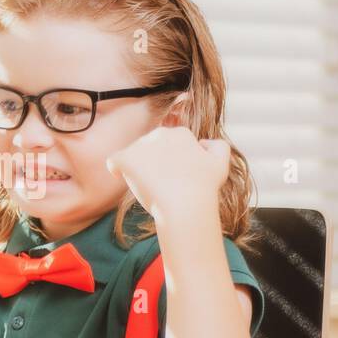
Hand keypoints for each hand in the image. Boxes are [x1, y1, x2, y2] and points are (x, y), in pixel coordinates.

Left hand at [105, 126, 230, 225]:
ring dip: (138, 168)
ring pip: (134, 155)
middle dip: (153, 162)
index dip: (170, 161)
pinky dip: (117, 169)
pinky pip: (115, 160)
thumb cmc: (204, 188)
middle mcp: (160, 133)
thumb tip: (203, 143)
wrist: (186, 204)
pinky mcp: (127, 158)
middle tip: (162, 184)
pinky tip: (120, 177)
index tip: (175, 177)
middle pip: (150, 147)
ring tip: (148, 186)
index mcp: (181, 133)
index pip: (169, 144)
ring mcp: (142, 145)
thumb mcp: (221, 164)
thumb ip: (217, 147)